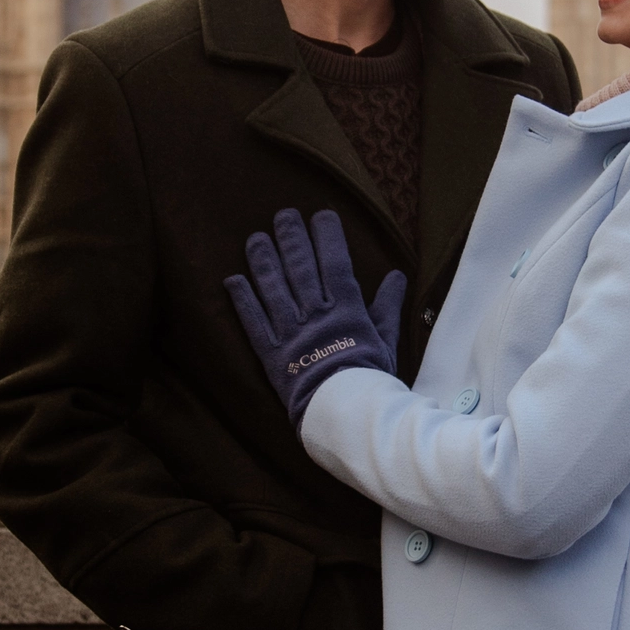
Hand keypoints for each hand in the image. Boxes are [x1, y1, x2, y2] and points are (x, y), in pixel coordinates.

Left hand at [224, 209, 407, 429]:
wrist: (345, 414)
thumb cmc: (370, 376)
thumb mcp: (386, 339)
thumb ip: (388, 305)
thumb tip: (397, 275)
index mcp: (346, 310)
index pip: (336, 263)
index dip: (328, 236)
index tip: (321, 215)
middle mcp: (315, 315)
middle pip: (301, 268)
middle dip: (292, 238)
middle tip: (283, 214)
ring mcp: (290, 333)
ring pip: (273, 289)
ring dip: (263, 261)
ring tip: (255, 238)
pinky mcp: (270, 354)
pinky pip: (253, 322)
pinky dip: (242, 300)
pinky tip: (233, 280)